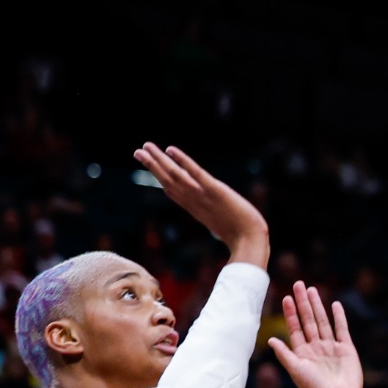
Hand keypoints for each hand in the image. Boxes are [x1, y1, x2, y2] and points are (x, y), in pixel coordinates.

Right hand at [134, 143, 268, 266]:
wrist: (251, 241)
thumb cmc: (242, 237)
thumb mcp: (225, 225)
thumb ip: (218, 220)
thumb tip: (221, 222)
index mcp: (196, 209)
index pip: (173, 191)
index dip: (160, 178)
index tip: (150, 166)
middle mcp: (195, 201)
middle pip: (168, 181)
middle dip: (152, 166)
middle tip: (137, 151)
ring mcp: (203, 195)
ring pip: (175, 175)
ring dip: (159, 160)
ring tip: (146, 146)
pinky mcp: (214, 190)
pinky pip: (195, 173)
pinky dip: (182, 161)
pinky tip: (170, 150)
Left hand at [268, 283, 361, 387]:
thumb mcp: (295, 369)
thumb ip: (284, 354)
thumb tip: (270, 339)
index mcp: (302, 352)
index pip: (295, 327)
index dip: (290, 313)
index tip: (286, 297)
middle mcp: (316, 347)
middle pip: (308, 320)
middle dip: (303, 303)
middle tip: (299, 284)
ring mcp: (332, 347)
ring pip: (323, 322)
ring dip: (317, 306)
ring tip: (312, 290)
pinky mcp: (347, 349)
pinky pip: (342, 329)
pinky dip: (339, 317)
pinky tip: (334, 305)